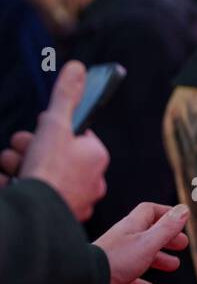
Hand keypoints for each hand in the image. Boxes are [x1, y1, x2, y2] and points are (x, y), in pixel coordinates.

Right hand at [0, 61, 108, 219]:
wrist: (34, 216)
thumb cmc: (49, 170)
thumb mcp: (55, 125)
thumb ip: (65, 97)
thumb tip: (78, 68)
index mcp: (95, 157)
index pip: (70, 133)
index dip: (48, 129)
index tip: (39, 132)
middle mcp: (91, 180)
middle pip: (50, 153)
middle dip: (27, 148)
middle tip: (22, 152)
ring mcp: (74, 200)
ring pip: (36, 172)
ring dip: (17, 166)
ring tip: (16, 172)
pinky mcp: (55, 216)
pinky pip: (30, 194)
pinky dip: (15, 187)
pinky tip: (13, 188)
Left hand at [93, 202, 189, 283]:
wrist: (86, 281)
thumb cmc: (117, 259)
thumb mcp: (149, 242)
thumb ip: (167, 227)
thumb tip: (183, 210)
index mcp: (132, 227)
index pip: (150, 211)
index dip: (166, 213)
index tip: (180, 219)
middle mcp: (123, 239)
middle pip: (148, 233)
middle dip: (167, 238)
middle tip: (182, 244)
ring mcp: (115, 257)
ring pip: (140, 255)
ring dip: (158, 259)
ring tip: (172, 265)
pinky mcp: (109, 275)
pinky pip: (128, 277)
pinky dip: (140, 282)